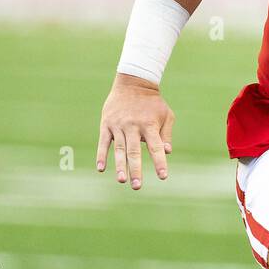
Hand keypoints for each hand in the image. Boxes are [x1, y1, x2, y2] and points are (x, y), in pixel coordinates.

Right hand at [97, 73, 175, 189]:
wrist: (133, 82)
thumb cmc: (153, 103)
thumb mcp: (166, 115)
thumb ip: (165, 134)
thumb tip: (167, 152)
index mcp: (150, 125)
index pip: (156, 147)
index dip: (160, 162)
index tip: (163, 177)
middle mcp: (134, 126)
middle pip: (134, 151)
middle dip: (136, 169)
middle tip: (137, 186)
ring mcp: (119, 125)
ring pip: (119, 149)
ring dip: (119, 166)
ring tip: (121, 180)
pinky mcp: (106, 124)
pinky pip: (103, 142)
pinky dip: (101, 155)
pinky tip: (101, 168)